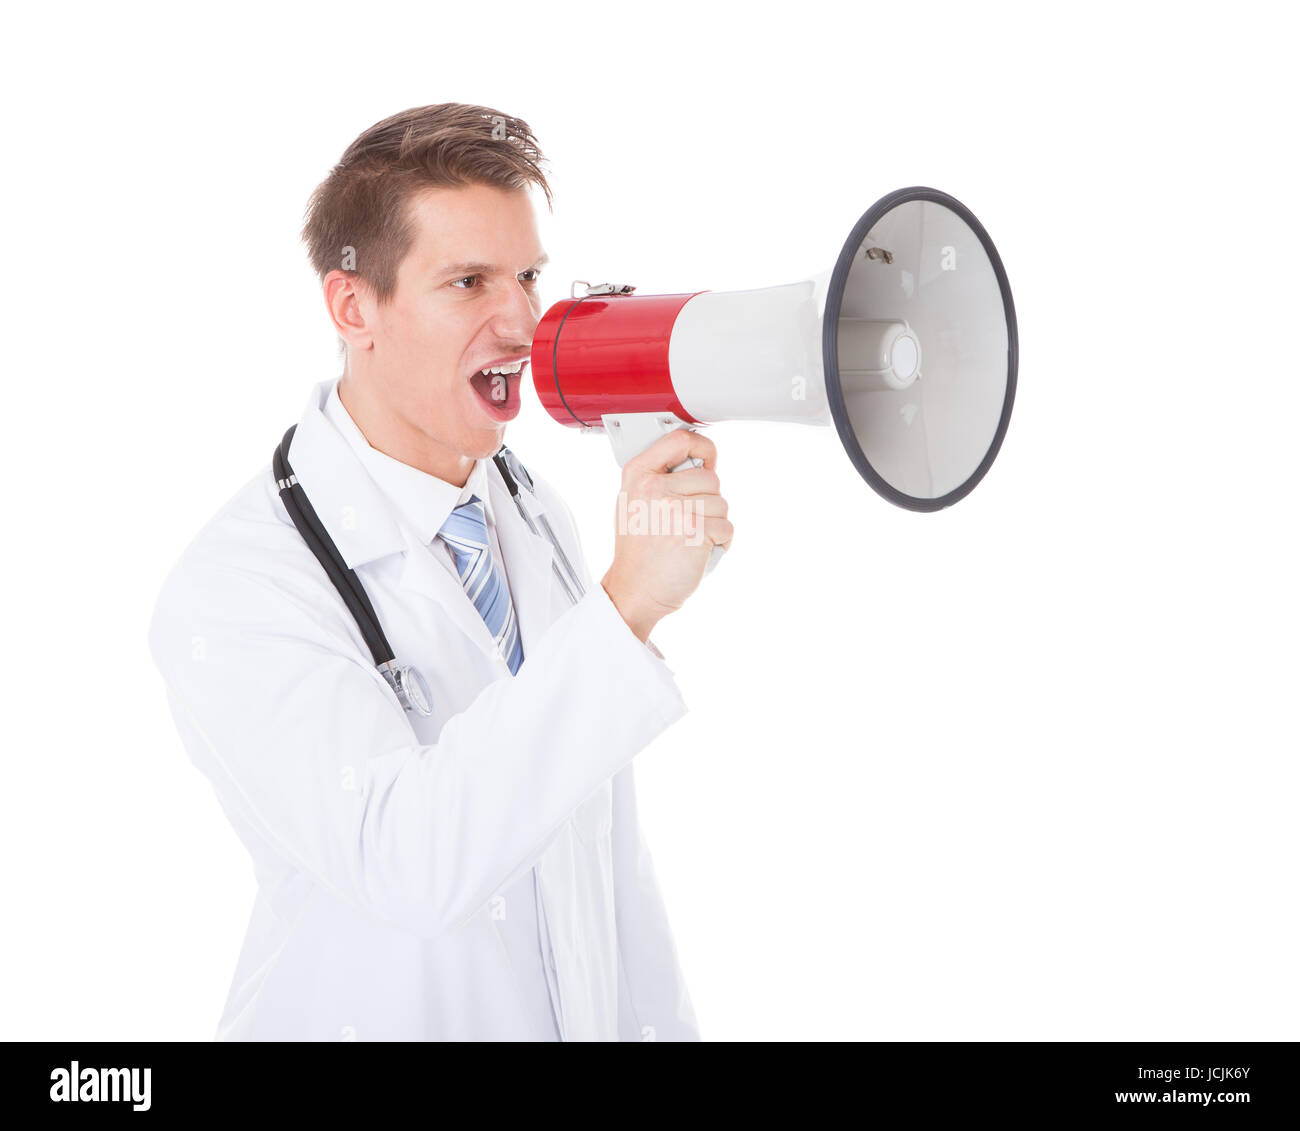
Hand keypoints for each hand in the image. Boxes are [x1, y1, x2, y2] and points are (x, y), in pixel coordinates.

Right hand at [601, 428, 732, 641]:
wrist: (634, 591)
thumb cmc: (638, 551)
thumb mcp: (633, 503)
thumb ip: (659, 478)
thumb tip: (698, 461)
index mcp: (638, 474)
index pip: (680, 439)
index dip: (702, 447)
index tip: (707, 459)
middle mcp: (655, 487)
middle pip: (710, 477)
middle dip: (708, 501)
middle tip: (687, 521)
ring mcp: (676, 508)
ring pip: (721, 503)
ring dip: (714, 523)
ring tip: (689, 539)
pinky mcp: (696, 530)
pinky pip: (727, 527)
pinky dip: (721, 543)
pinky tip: (699, 552)